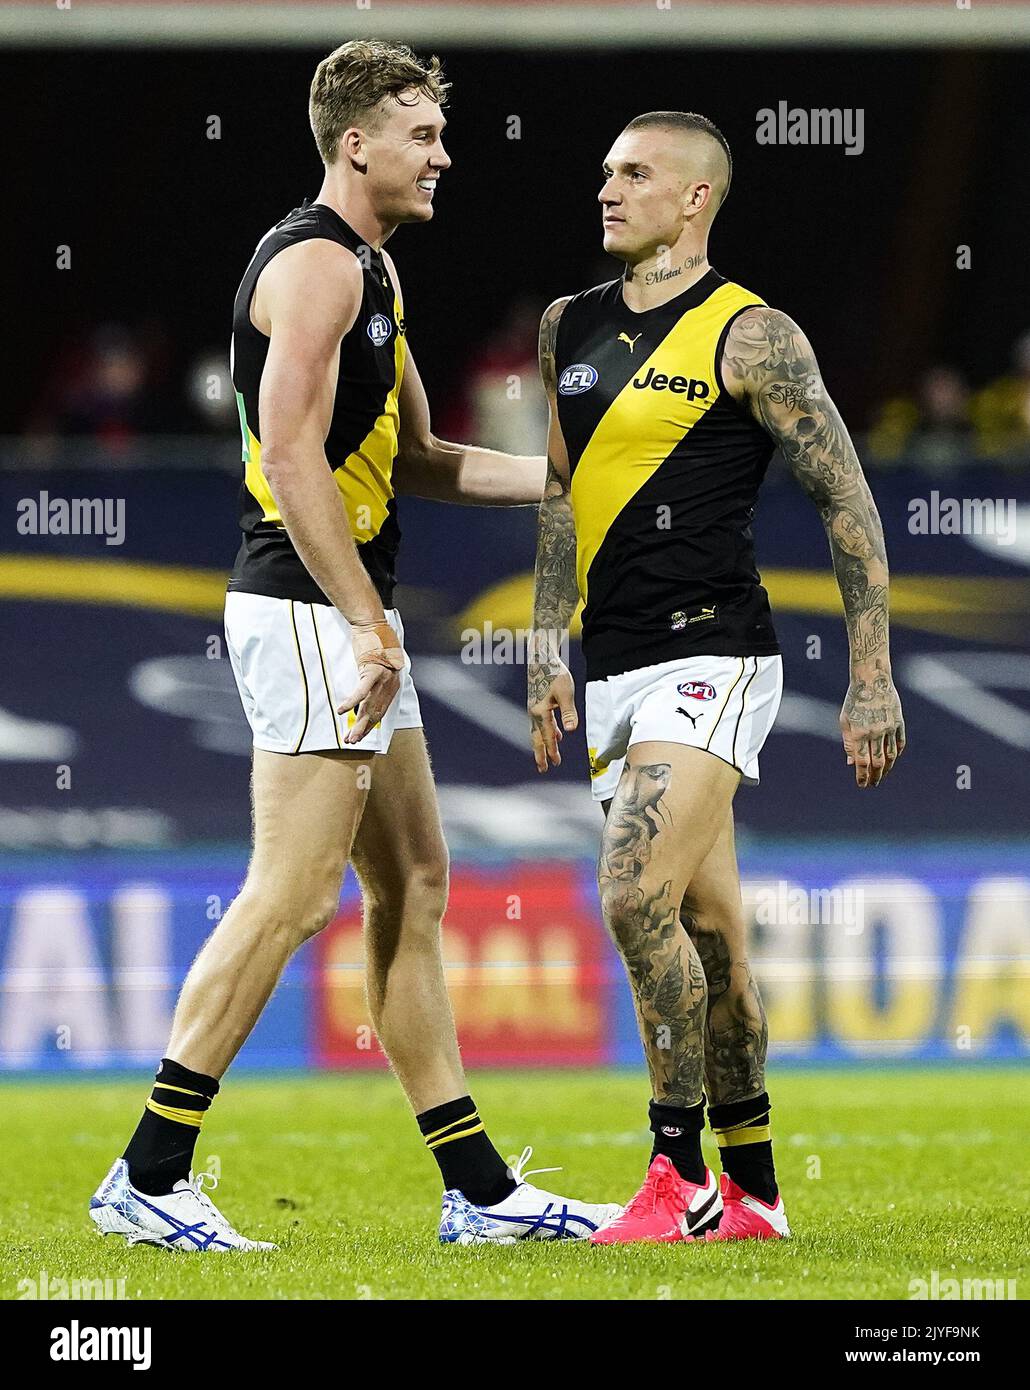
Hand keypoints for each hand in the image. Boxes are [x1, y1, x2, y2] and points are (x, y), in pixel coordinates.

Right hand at [337, 621, 404, 744]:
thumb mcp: (381, 666)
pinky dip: (350, 702)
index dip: (371, 725)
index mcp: (393, 685)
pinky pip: (361, 691)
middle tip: (352, 741)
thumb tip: (367, 697)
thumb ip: (378, 682)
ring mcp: (382, 678)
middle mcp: (390, 683)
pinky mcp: (371, 670)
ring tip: (349, 735)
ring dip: (358, 723)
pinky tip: (341, 711)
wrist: (373, 624)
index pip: (381, 711)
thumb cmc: (375, 644)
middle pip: (376, 713)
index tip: (361, 735)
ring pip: (369, 707)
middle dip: (363, 729)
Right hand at [528, 659, 577, 771]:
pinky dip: (548, 732)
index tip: (556, 763)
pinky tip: (556, 734)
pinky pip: (541, 723)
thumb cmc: (555, 674)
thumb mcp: (565, 694)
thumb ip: (568, 713)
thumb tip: (570, 730)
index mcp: (541, 712)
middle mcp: (534, 713)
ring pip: (537, 732)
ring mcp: (534, 708)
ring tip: (548, 757)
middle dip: (541, 754)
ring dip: (543, 745)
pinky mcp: (536, 704)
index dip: (552, 751)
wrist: (541, 659)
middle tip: (543, 769)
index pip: (548, 736)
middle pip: (537, 738)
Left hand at [839, 666, 904, 787]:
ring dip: (886, 769)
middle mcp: (875, 732)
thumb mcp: (845, 721)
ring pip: (890, 756)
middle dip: (875, 777)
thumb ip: (848, 743)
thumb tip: (851, 763)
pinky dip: (896, 755)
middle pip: (877, 762)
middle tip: (873, 785)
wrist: (872, 680)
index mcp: (859, 733)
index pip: (862, 762)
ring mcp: (889, 727)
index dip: (862, 776)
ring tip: (882, 776)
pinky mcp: (899, 722)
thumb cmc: (854, 700)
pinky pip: (900, 743)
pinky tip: (891, 761)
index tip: (862, 784)